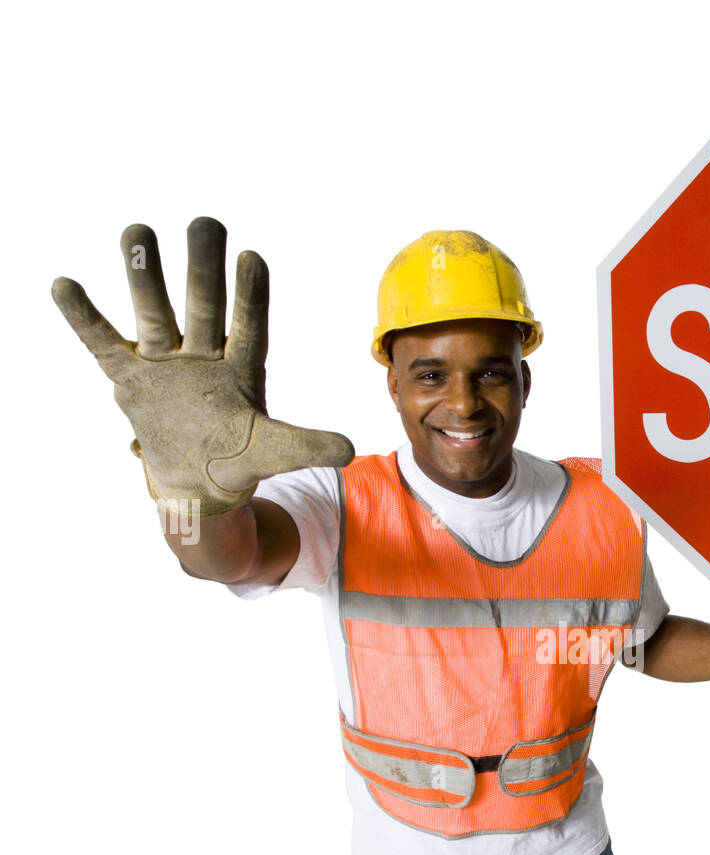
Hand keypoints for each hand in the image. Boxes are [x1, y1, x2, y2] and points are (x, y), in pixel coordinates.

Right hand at [51, 217, 353, 514]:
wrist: (199, 482)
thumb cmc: (242, 458)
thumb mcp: (276, 452)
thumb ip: (308, 445)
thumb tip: (350, 452)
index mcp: (244, 367)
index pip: (250, 326)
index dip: (250, 295)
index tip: (252, 257)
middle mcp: (204, 355)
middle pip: (204, 306)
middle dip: (204, 269)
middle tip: (205, 223)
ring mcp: (165, 363)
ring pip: (155, 311)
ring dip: (146, 275)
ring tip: (137, 231)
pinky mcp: (131, 379)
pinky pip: (103, 343)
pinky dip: (84, 318)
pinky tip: (65, 285)